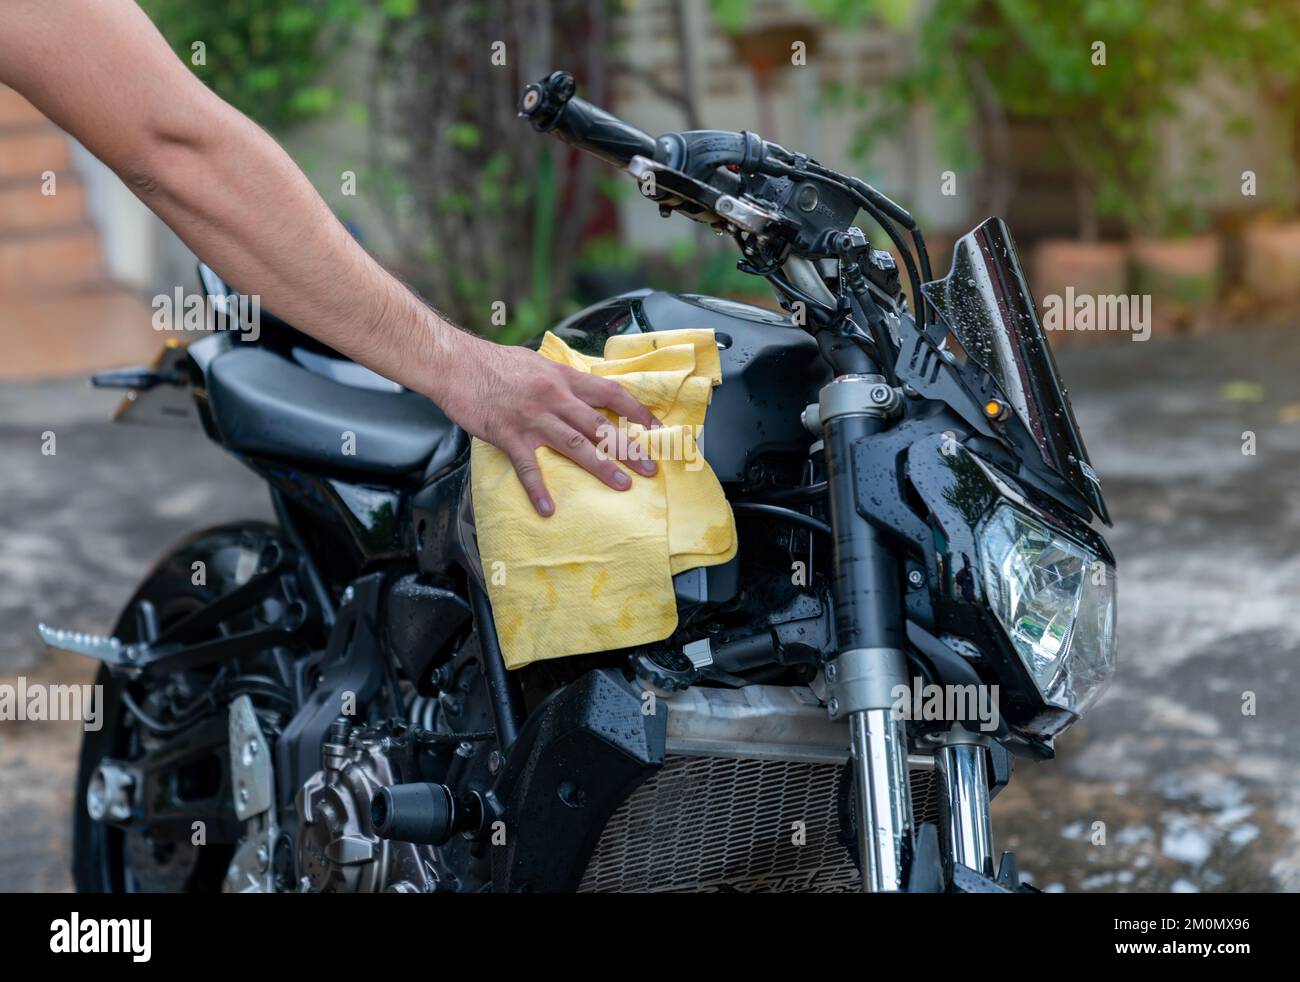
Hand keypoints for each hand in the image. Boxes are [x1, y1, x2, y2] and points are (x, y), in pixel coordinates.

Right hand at [432, 334, 658, 515]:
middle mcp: (554, 397)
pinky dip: (538, 489)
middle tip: (650, 468)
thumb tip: (582, 390)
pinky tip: (548, 509)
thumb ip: (561, 379)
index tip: (657, 428)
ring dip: (601, 466)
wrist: (455, 363)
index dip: (637, 411)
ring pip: (576, 444)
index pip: (611, 393)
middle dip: (629, 448)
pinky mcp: (509, 434)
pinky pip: (528, 466)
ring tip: (621, 485)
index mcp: (564, 378)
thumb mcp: (537, 363)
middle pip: (601, 424)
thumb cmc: (494, 363)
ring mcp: (533, 417)